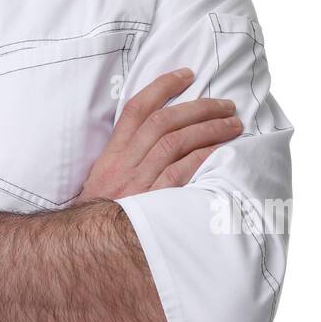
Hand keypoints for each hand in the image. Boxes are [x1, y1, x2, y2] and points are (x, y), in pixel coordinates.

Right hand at [76, 66, 241, 201]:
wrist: (87, 247)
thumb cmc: (101, 215)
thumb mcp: (104, 181)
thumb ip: (127, 159)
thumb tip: (160, 139)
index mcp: (112, 154)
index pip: (136, 109)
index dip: (162, 87)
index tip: (186, 75)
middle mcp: (124, 163)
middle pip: (163, 122)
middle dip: (198, 107)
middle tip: (225, 104)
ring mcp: (138, 182)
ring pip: (176, 142)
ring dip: (209, 129)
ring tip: (233, 124)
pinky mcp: (153, 202)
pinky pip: (182, 172)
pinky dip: (203, 157)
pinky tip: (222, 150)